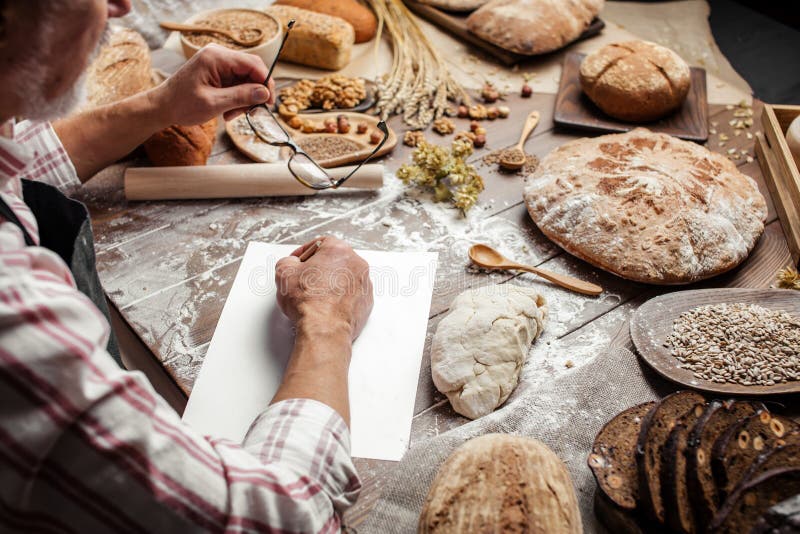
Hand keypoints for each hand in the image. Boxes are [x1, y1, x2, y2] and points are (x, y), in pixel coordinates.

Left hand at [152, 44, 275, 124]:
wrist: (162, 107)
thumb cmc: (182, 104)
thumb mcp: (214, 103)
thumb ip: (241, 96)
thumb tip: (265, 94)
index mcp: (216, 57)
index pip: (253, 64)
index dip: (265, 83)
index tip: (269, 103)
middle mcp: (218, 55)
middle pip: (251, 71)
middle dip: (254, 93)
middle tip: (250, 112)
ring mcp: (218, 63)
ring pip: (246, 79)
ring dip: (244, 99)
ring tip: (232, 115)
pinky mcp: (217, 72)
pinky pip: (237, 83)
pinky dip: (237, 98)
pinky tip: (228, 111)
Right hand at [275, 237, 373, 340]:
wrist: (325, 329)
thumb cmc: (308, 302)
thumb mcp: (284, 273)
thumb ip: (288, 261)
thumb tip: (292, 264)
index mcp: (339, 250)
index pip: (320, 244)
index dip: (304, 252)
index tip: (297, 262)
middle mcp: (356, 264)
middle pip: (335, 260)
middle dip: (319, 268)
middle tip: (304, 279)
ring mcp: (365, 283)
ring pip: (345, 277)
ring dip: (331, 283)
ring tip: (315, 295)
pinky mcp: (367, 301)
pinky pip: (352, 294)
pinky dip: (341, 297)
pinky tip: (327, 306)